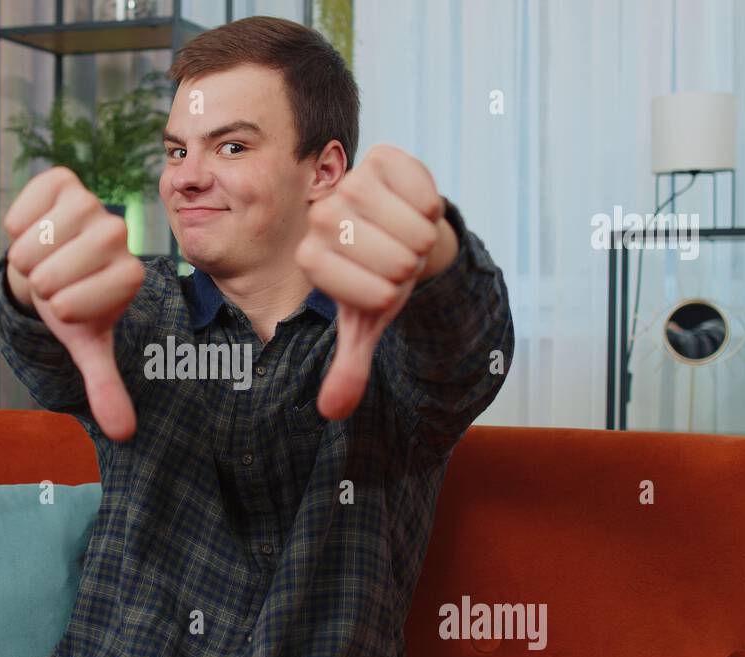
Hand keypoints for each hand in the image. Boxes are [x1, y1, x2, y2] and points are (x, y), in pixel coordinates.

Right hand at [3, 166, 144, 440]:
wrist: (53, 259)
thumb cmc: (71, 301)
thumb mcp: (86, 343)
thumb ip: (105, 385)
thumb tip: (124, 434)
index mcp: (130, 275)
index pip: (75, 306)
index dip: (58, 311)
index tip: (70, 303)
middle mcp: (118, 234)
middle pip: (50, 276)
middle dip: (38, 287)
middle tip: (52, 280)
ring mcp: (91, 203)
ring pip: (31, 244)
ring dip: (23, 259)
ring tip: (41, 258)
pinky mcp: (63, 180)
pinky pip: (21, 210)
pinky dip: (14, 226)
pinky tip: (30, 229)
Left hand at [294, 144, 458, 419]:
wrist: (402, 233)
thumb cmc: (380, 279)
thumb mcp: (366, 325)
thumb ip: (348, 367)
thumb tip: (332, 411)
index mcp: (312, 258)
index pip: (374, 294)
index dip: (391, 295)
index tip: (380, 286)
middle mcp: (321, 216)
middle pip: (397, 261)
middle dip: (410, 267)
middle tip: (396, 259)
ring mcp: (350, 182)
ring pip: (414, 228)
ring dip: (423, 238)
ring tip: (405, 235)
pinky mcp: (382, 157)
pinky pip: (425, 191)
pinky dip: (432, 207)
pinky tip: (414, 208)